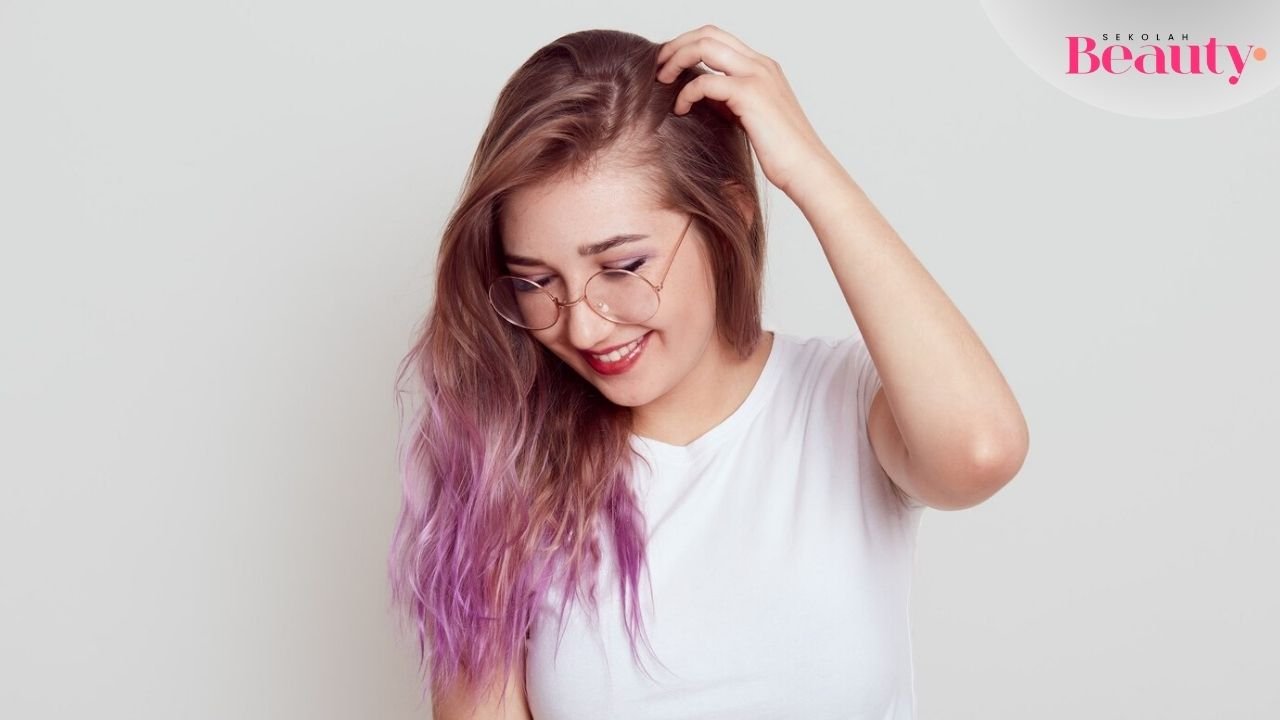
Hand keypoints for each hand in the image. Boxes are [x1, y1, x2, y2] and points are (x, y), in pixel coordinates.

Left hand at [655, 24, 836, 198]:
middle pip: (708, 33)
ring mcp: (757, 76)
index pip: (718, 38)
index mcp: (763, 67)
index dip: (689, 45)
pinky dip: (687, 92)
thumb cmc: (781, 152)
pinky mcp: (749, 94)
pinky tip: (681, 109)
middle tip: (659, 67)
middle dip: (677, 46)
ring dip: (676, 60)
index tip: (670, 64)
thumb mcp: (752, 118)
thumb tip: (701, 98)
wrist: (807, 169)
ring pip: (704, 46)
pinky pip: (705, 81)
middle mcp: (760, 64)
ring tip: (662, 80)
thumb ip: (730, 101)